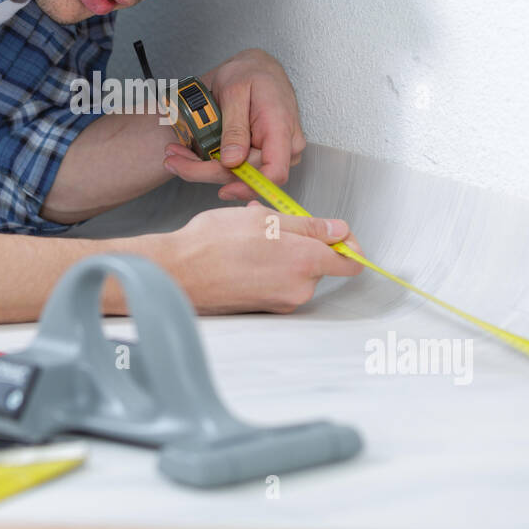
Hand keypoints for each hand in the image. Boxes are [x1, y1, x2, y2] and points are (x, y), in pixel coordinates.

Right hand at [159, 201, 363, 314]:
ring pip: (295, 271)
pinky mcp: (264, 309)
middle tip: (270, 223)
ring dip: (281, 252)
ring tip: (249, 235)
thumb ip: (309, 226)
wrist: (177, 273)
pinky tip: (242, 253)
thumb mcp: (265, 219)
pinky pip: (278, 283)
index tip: (333, 232)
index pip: (351, 262)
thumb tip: (339, 230)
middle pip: (319, 263)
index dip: (346, 243)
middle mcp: (299, 288)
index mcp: (306, 262)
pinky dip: (268, 268)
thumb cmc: (214, 243)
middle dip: (300, 241)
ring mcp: (281, 302)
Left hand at [161, 48, 304, 200]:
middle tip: (173, 160)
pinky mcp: (262, 156)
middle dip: (206, 171)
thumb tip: (232, 161)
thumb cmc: (250, 74)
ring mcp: (275, 153)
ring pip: (238, 176)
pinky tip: (189, 156)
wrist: (257, 68)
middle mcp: (284, 147)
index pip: (274, 173)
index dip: (248, 186)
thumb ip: (235, 128)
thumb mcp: (235, 93)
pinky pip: (237, 168)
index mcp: (280, 129)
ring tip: (175, 155)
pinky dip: (211, 164)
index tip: (221, 189)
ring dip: (203, 169)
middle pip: (246, 177)